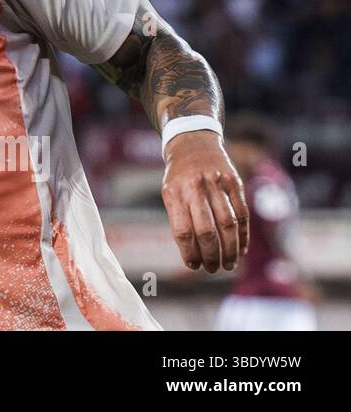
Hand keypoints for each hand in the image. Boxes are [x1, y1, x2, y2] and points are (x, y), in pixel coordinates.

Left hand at [162, 131, 249, 273]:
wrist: (193, 142)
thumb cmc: (179, 176)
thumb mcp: (169, 192)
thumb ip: (179, 218)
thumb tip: (191, 253)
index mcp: (175, 193)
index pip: (182, 231)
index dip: (189, 252)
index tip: (194, 266)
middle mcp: (195, 188)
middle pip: (206, 230)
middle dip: (211, 255)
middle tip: (213, 269)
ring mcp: (216, 184)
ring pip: (227, 225)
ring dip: (230, 250)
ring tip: (228, 265)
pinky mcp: (234, 182)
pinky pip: (242, 213)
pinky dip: (243, 235)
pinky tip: (240, 249)